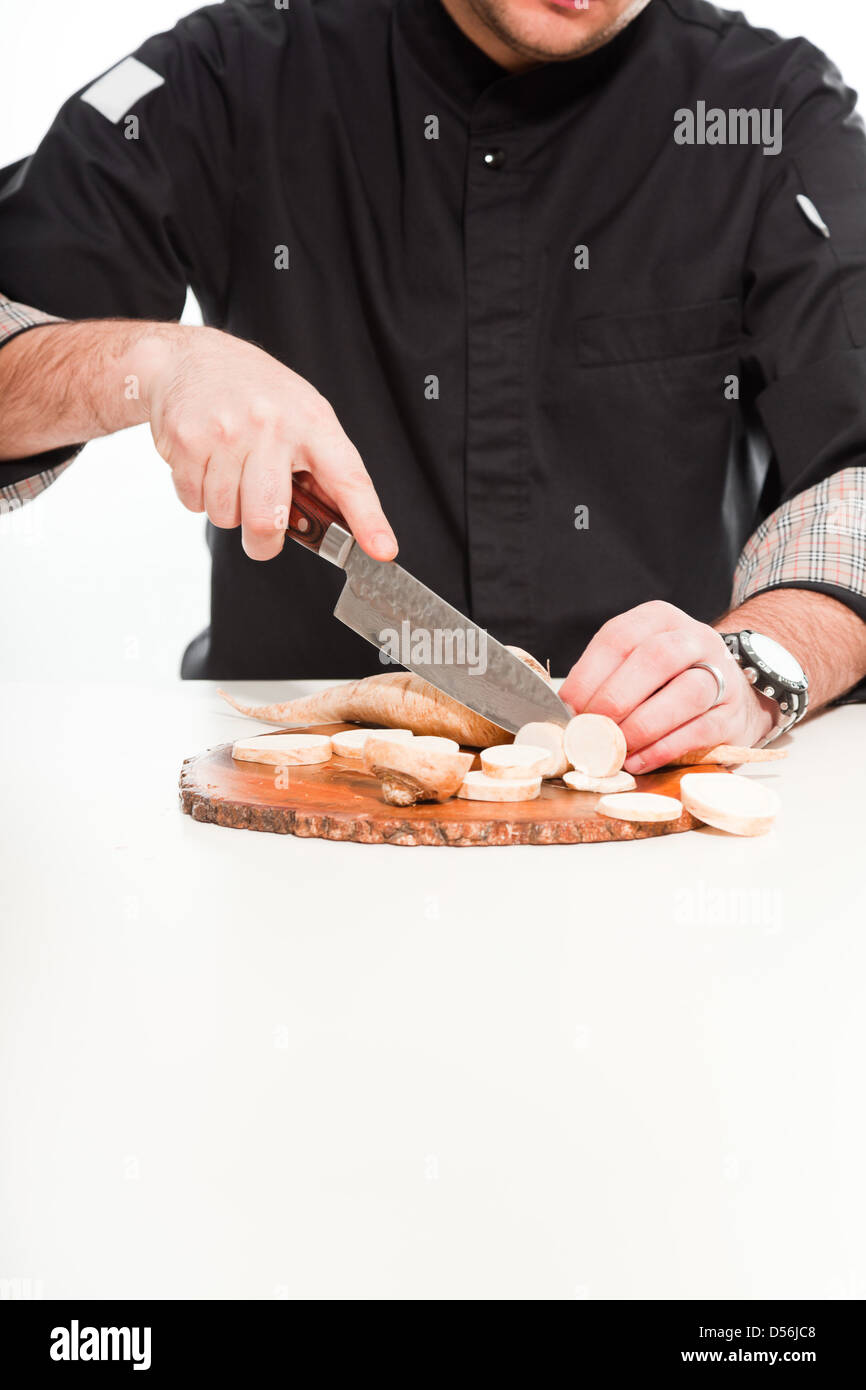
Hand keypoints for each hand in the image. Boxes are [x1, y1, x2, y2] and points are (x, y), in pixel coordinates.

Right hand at [132, 326, 396, 561]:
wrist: (190, 358)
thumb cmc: (256, 394)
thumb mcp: (303, 414)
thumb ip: (322, 467)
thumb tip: (344, 526)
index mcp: (313, 422)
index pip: (348, 478)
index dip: (368, 520)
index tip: (383, 550)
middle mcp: (272, 426)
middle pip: (267, 520)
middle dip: (263, 543)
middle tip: (262, 537)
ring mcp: (226, 433)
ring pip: (226, 516)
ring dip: (228, 511)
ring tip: (231, 475)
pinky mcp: (187, 442)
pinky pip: (194, 502)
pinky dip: (199, 496)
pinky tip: (206, 465)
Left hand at [558, 601, 776, 772]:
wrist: (731, 696)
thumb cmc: (668, 682)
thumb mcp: (635, 665)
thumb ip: (605, 682)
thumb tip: (568, 715)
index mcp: (659, 619)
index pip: (618, 638)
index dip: (588, 676)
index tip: (567, 709)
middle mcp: (694, 638)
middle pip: (655, 658)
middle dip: (615, 699)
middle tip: (589, 731)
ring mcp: (721, 674)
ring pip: (685, 693)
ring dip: (642, 726)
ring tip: (614, 750)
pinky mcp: (732, 713)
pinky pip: (700, 730)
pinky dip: (663, 749)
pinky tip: (638, 761)